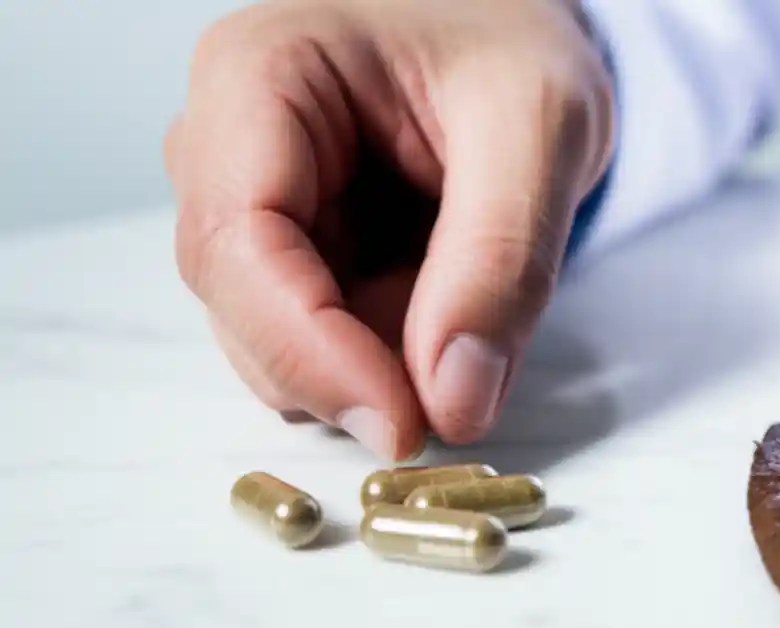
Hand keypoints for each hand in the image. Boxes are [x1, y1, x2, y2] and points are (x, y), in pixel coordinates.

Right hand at [165, 0, 613, 459]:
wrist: (515, 32)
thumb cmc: (514, 43)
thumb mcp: (540, 128)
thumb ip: (501, 260)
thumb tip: (453, 402)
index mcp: (257, 76)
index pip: (238, 244)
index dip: (312, 352)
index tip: (403, 422)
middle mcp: (225, 145)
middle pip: (246, 308)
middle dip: (352, 370)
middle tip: (462, 390)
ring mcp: (251, 205)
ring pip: (279, 342)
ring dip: (377, 364)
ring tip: (469, 298)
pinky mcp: (291, 251)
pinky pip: (320, 341)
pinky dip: (387, 356)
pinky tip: (443, 304)